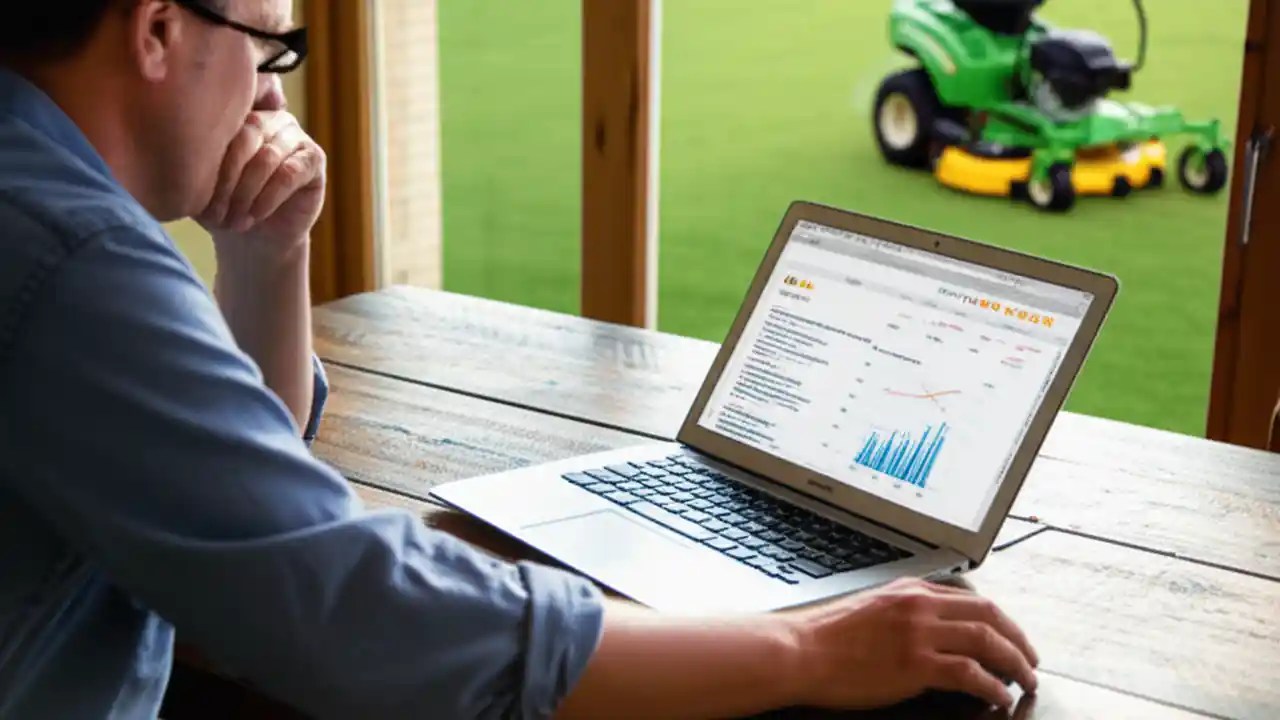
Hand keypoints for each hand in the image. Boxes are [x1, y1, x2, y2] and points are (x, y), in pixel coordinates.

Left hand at [197, 111, 325, 260]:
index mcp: (236, 116)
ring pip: (267, 157)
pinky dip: (269, 198)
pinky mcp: (314, 158)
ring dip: (247, 193)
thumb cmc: (223, 206)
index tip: (196, 198)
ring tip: (234, 221)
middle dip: (228, 180)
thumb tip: (172, 157)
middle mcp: (268, 118)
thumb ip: (189, 164)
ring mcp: (294, 135)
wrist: (255, 238)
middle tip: (216, 214)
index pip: (221, 125)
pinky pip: (290, 173)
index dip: (210, 163)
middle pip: (246, 137)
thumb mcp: (200, 185)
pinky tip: (255, 216)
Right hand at [784, 578, 1038, 709]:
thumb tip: (932, 630)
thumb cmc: (826, 636)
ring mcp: (919, 634)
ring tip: (1026, 681)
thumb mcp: (871, 608)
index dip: (1000, 620)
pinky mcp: (915, 664)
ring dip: (1015, 663)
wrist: (800, 651)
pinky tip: (998, 697)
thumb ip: (905, 613)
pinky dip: (992, 686)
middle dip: (1018, 640)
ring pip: (987, 641)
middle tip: (1031, 661)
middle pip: (989, 616)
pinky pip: (970, 673)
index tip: (1010, 637)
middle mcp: (920, 606)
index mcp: (910, 590)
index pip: (971, 598)